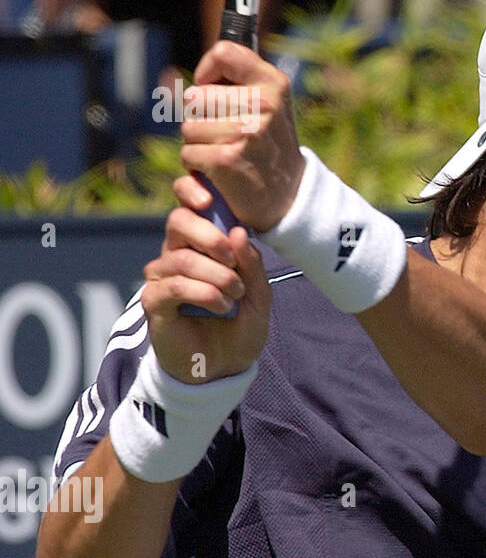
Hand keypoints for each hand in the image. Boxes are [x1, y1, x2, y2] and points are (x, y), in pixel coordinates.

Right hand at [141, 175, 271, 383]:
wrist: (226, 366)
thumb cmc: (241, 325)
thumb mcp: (259, 294)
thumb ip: (251, 264)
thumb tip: (238, 231)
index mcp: (202, 244)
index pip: (188, 204)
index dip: (192, 191)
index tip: (210, 199)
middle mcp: (177, 254)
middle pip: (179, 221)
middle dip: (210, 236)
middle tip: (234, 263)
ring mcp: (162, 277)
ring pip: (181, 257)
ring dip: (217, 276)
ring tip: (235, 295)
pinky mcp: (154, 302)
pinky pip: (174, 285)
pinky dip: (203, 293)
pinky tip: (221, 306)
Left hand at [179, 40, 305, 232]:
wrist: (288, 195)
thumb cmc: (268, 143)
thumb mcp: (269, 102)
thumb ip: (239, 78)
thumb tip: (201, 71)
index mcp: (273, 83)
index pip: (224, 53)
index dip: (208, 71)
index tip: (214, 88)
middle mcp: (263, 104)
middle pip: (195, 96)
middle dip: (201, 117)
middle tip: (228, 132)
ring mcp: (245, 132)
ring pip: (188, 127)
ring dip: (199, 143)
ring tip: (227, 151)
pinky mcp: (226, 159)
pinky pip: (188, 153)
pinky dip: (198, 165)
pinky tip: (222, 169)